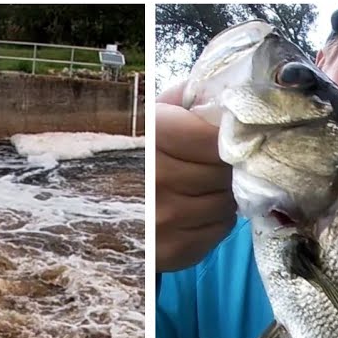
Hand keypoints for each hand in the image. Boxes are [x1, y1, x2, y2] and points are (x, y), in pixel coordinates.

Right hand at [155, 80, 236, 271]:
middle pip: (224, 172)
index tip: (233, 138)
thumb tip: (229, 86)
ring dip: (225, 194)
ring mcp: (164, 219)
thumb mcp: (153, 117)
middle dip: (229, 167)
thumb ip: (187, 99)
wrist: (104, 211)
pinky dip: (219, 219)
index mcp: (152, 138)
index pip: (217, 139)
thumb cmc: (138, 158)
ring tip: (208, 186)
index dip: (232, 139)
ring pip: (227, 202)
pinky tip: (201, 209)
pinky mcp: (173, 250)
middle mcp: (155, 180)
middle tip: (221, 164)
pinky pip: (220, 229)